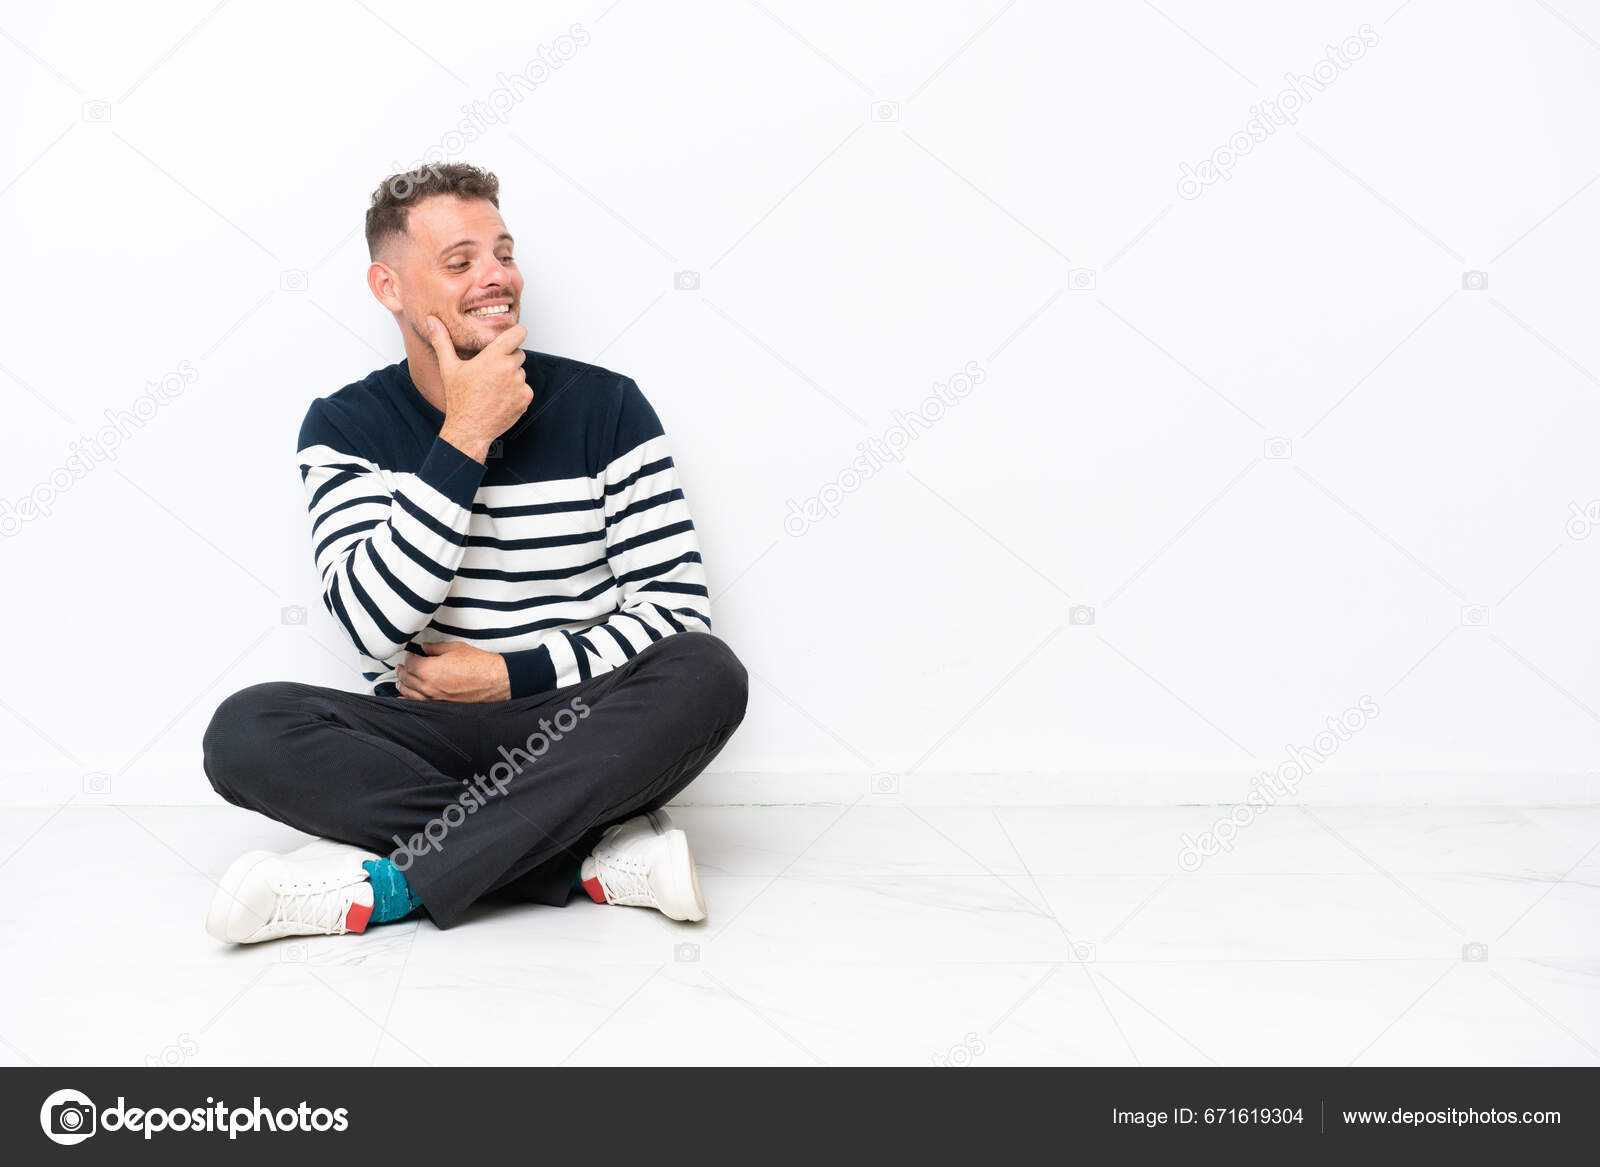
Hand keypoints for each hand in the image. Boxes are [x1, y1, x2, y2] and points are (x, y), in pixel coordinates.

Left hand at [395, 641, 510, 702]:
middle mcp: (427, 686)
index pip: (410, 663)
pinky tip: (403, 698)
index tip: (410, 655)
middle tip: (400, 667)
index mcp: (428, 669)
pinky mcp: (441, 705)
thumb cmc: (478, 665)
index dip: (409, 657)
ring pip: (409, 692)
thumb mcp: (455, 648)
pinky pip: (418, 703)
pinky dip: (408, 699)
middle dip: (402, 671)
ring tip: (399, 680)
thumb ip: (436, 648)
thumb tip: (426, 648)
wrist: (493, 681)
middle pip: (406, 678)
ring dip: (402, 685)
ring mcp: (433, 697)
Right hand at [425, 314, 531, 462]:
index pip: (518, 333)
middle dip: (508, 359)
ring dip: (512, 377)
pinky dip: (517, 393)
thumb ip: (442, 341)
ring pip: (521, 372)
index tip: (511, 337)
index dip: (516, 333)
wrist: (469, 429)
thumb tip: (432, 321)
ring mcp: (519, 384)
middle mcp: (509, 369)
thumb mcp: (449, 367)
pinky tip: (500, 399)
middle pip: (518, 354)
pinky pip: (525, 389)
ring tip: (493, 388)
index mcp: (493, 357)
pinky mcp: (525, 399)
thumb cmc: (459, 399)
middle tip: (490, 372)